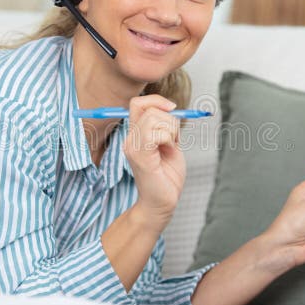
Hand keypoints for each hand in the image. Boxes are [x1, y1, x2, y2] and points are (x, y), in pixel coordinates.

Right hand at [123, 95, 184, 230]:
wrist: (162, 203)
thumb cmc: (167, 178)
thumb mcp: (170, 145)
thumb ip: (167, 128)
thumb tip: (171, 109)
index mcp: (136, 134)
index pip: (138, 103)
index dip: (157, 101)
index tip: (172, 108)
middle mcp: (130, 139)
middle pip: (149, 109)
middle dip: (170, 119)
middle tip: (174, 139)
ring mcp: (132, 147)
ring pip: (154, 118)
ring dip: (171, 129)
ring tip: (171, 146)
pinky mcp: (140, 156)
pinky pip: (156, 133)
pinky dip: (169, 138)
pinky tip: (169, 150)